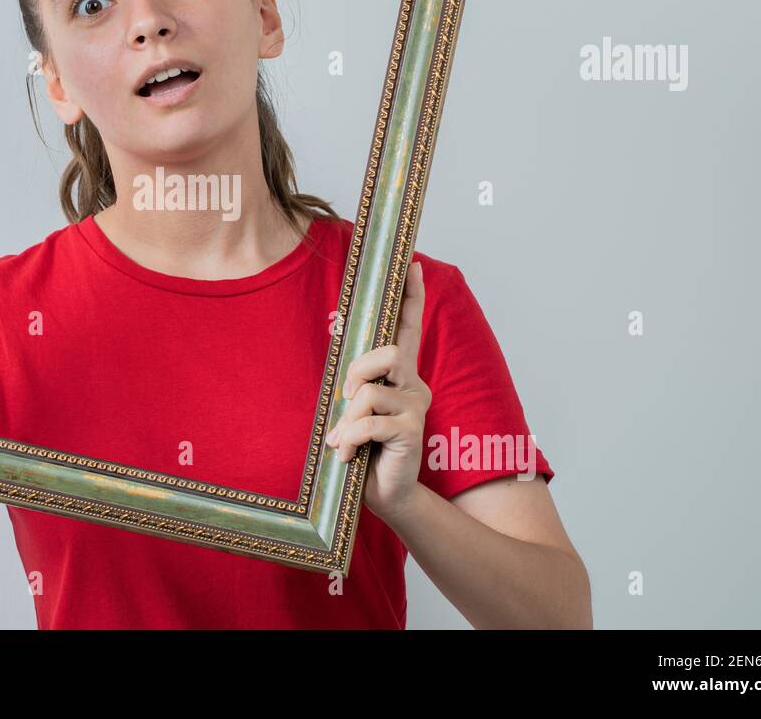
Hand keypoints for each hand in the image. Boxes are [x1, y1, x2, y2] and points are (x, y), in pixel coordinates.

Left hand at [326, 258, 429, 524]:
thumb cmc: (366, 449)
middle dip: (357, 373)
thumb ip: (357, 390)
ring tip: (345, 440)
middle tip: (346, 400)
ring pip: (371, 390)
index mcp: (400, 376)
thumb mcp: (355, 412)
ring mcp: (415, 408)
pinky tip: (345, 456)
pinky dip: (349, 439)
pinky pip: (369, 423)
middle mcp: (413, 386)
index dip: (411, 297)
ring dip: (348, 417)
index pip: (407, 328)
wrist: (384, 494)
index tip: (411, 264)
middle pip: (387, 353)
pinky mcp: (411, 432)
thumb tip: (349, 384)